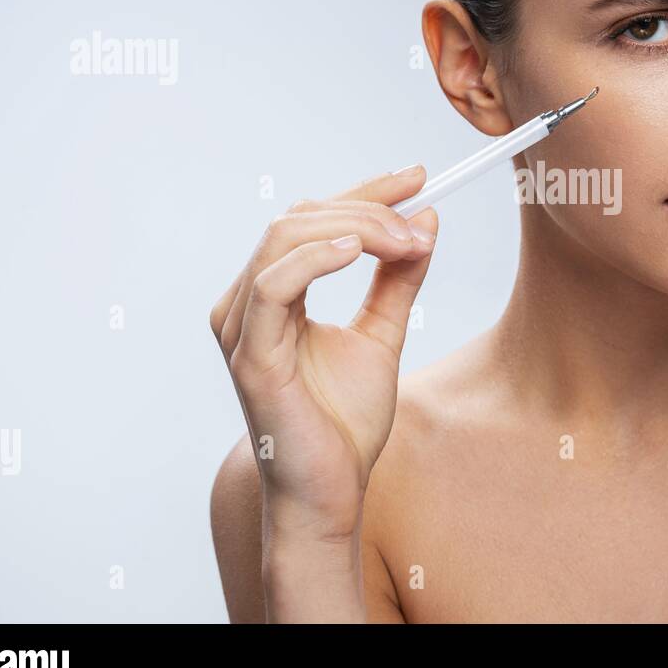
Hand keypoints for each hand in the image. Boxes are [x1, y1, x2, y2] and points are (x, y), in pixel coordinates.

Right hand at [210, 165, 436, 543]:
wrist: (333, 490)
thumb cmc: (345, 422)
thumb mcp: (384, 333)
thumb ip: (399, 279)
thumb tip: (426, 219)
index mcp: (271, 295)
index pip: (312, 219)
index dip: (364, 191)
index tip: (417, 177)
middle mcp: (247, 303)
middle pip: (299, 219)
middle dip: (366, 208)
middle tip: (420, 217)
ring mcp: (242, 326)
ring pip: (284, 239)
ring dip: (353, 228)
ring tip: (405, 241)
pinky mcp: (251, 354)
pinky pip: (274, 284)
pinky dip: (317, 257)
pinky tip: (359, 251)